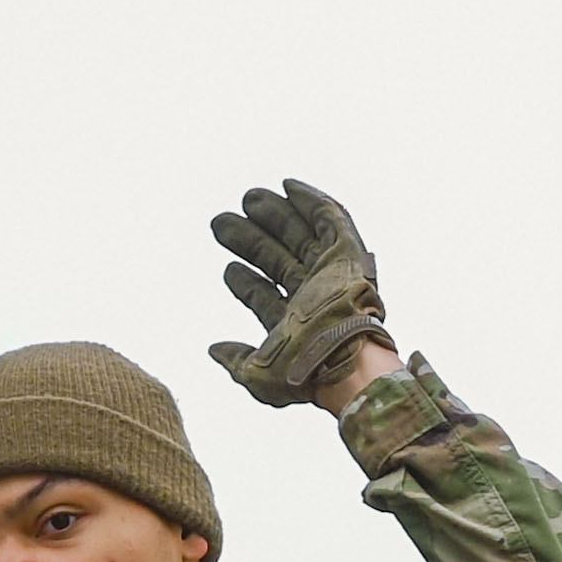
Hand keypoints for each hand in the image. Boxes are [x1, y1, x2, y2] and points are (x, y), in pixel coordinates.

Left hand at [208, 179, 391, 408]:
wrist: (338, 359)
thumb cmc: (302, 374)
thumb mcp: (258, 375)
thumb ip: (235, 360)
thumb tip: (213, 349)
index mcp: (295, 325)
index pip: (265, 297)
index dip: (245, 284)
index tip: (226, 269)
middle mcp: (314, 296)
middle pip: (278, 259)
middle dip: (251, 239)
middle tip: (221, 222)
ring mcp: (331, 275)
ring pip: (301, 236)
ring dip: (277, 215)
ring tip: (248, 199)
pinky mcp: (348, 254)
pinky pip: (331, 219)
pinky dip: (312, 201)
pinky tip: (288, 186)